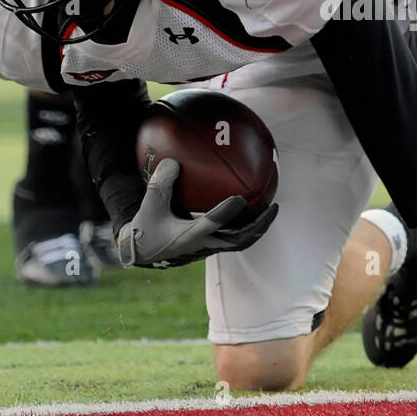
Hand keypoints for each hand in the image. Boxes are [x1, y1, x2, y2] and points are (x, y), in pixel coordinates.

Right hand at [116, 159, 277, 267]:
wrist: (143, 253)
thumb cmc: (146, 228)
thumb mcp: (149, 205)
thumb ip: (161, 183)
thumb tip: (173, 161)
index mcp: (189, 236)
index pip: (211, 224)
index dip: (226, 212)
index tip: (240, 199)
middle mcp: (204, 245)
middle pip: (239, 240)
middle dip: (259, 225)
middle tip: (273, 207)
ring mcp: (209, 248)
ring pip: (241, 241)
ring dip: (257, 227)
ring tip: (271, 209)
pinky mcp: (210, 247)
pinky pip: (234, 238)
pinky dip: (246, 226)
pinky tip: (253, 211)